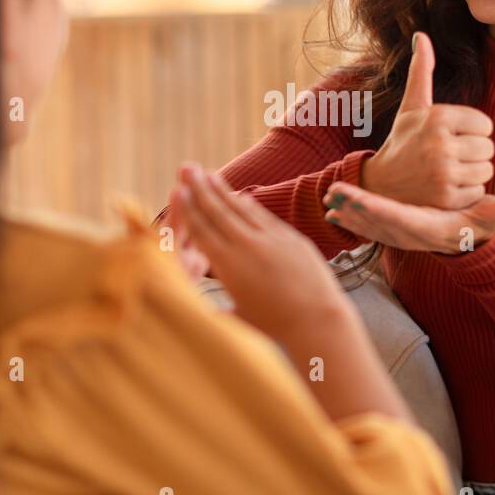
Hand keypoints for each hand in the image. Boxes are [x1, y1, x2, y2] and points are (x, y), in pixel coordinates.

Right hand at [172, 163, 356, 335]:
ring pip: (241, 209)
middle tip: (187, 169)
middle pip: (218, 212)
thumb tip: (197, 316)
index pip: (202, 231)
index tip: (178, 191)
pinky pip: (263, 216)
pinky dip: (249, 205)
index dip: (189, 209)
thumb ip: (217, 312)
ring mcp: (270, 239)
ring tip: (209, 174)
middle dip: (200, 188)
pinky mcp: (289, 237)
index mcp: (228, 266)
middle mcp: (246, 246)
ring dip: (223, 190)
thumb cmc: (275, 325)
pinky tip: (240, 195)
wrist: (317, 318)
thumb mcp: (239, 318)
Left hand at [323, 180, 494, 253]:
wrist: (462, 243)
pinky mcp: (390, 233)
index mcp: (428, 228)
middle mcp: (409, 235)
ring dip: (348, 214)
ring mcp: (397, 236)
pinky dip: (349, 221)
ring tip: (328, 198)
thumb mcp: (486, 219)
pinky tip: (330, 210)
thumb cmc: (473, 227)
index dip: (379, 211)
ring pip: (368, 226)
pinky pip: (366, 228)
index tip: (359, 201)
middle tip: (333, 194)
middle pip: (378, 223)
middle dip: (355, 210)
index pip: (401, 218)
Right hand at [360, 32, 494, 209]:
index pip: (485, 125)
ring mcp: (443, 172)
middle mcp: (440, 143)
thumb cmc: (402, 141)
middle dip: (473, 155)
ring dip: (472, 174)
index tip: (450, 138)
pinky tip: (445, 189)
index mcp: (437, 117)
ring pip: (486, 171)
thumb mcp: (412, 106)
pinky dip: (466, 193)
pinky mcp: (446, 197)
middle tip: (448, 157)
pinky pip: (478, 192)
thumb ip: (421, 71)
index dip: (472, 133)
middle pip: (489, 148)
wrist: (380, 186)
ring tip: (447, 172)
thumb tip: (422, 35)